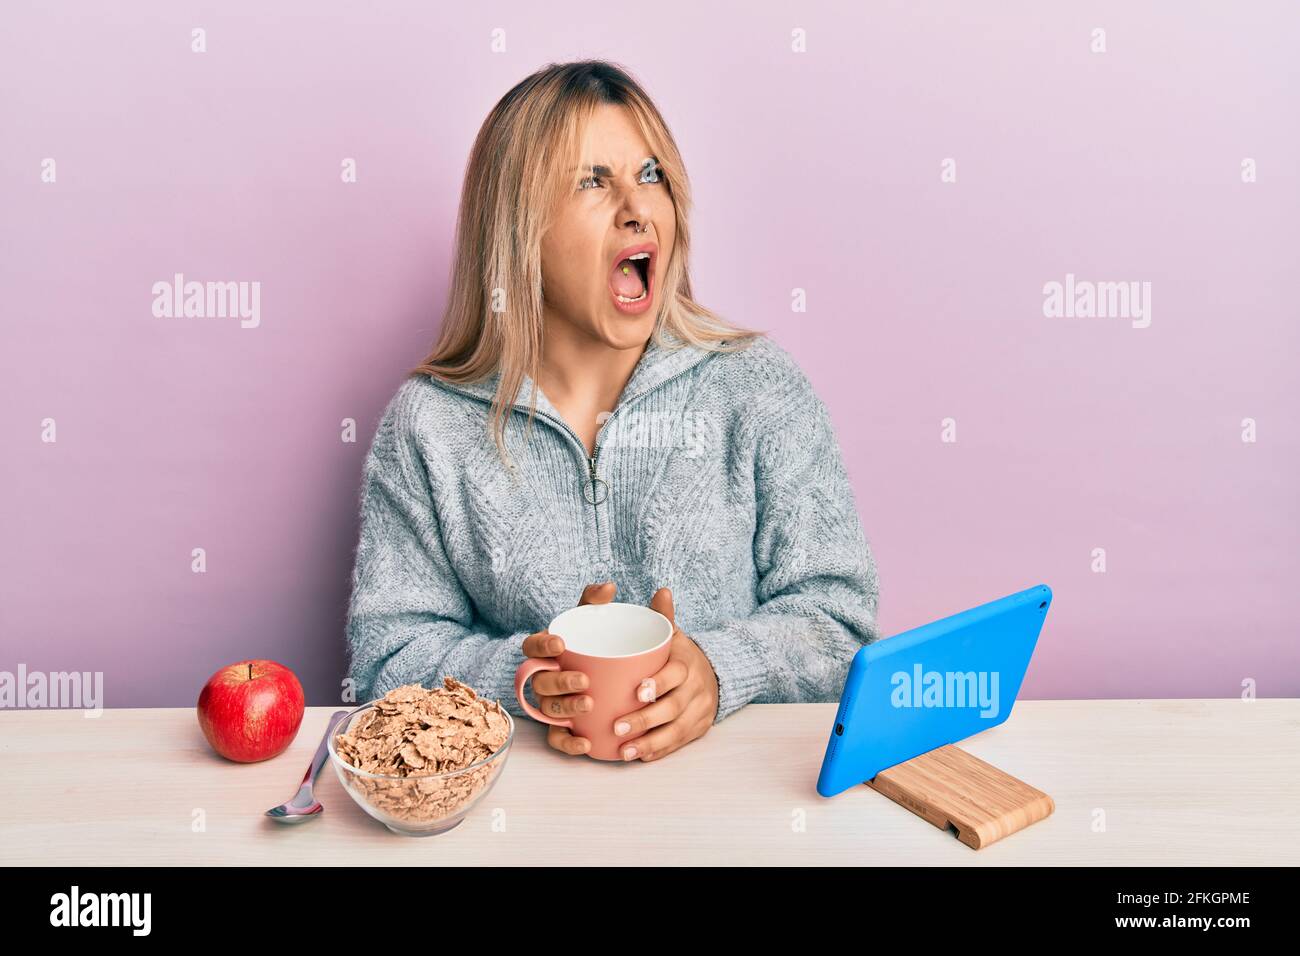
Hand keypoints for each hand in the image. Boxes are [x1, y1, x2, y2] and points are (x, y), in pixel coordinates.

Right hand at [523, 581, 614, 756]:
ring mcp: (551, 704)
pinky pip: (557, 739)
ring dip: (566, 708)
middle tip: (584, 680)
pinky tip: (587, 743)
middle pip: (541, 682)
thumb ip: (597, 602)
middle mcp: (544, 678)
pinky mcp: (561, 728)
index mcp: (547, 651)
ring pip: (548, 710)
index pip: (532, 646)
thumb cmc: (595, 643)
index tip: (561, 643)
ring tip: (590, 704)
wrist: (611, 675)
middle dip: (559, 682)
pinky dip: (569, 743)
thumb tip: (609, 587)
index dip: (542, 645)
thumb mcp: (593, 620)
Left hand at [612, 586, 718, 761]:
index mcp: (687, 663)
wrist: (716, 675)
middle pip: (673, 708)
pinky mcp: (698, 729)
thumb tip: (661, 590)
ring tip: (624, 751)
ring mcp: (699, 712)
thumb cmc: (681, 655)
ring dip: (650, 742)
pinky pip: (679, 743)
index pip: (676, 674)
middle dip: (646, 720)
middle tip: (618, 726)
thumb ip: (663, 616)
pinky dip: (660, 751)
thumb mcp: (675, 634)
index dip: (659, 683)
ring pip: (676, 731)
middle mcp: (696, 689)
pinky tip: (639, 756)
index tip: (637, 692)